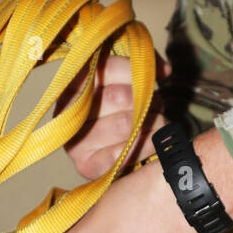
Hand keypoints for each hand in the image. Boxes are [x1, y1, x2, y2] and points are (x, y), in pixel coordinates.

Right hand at [55, 50, 170, 179]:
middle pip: (118, 97)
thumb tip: (165, 71)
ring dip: (152, 122)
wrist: (115, 151)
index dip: (135, 72)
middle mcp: (67, 112)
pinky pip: (120, 154)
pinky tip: (155, 142)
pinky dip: (144, 146)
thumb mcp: (129, 80)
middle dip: (147, 100)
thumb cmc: (123, 110)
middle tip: (158, 105)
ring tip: (159, 122)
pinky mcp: (86, 165)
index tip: (155, 77)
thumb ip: (146, 67)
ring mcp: (73, 141)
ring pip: (124, 124)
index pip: (106, 68)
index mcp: (74, 85)